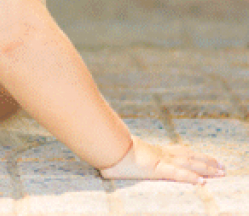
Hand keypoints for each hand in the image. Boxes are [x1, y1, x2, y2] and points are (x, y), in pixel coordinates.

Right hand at [99, 135, 225, 183]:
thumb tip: (110, 159)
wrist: (105, 145)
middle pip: (188, 156)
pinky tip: (202, 182)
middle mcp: (159, 153)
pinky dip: (191, 177)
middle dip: (205, 161)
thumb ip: (120, 156)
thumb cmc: (108, 149)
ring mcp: (160, 160)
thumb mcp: (118, 152)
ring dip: (206, 168)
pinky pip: (178, 174)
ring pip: (188, 163)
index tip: (203, 157)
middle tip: (221, 165)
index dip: (192, 154)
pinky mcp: (157, 169)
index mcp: (152, 150)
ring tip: (220, 172)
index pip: (177, 151)